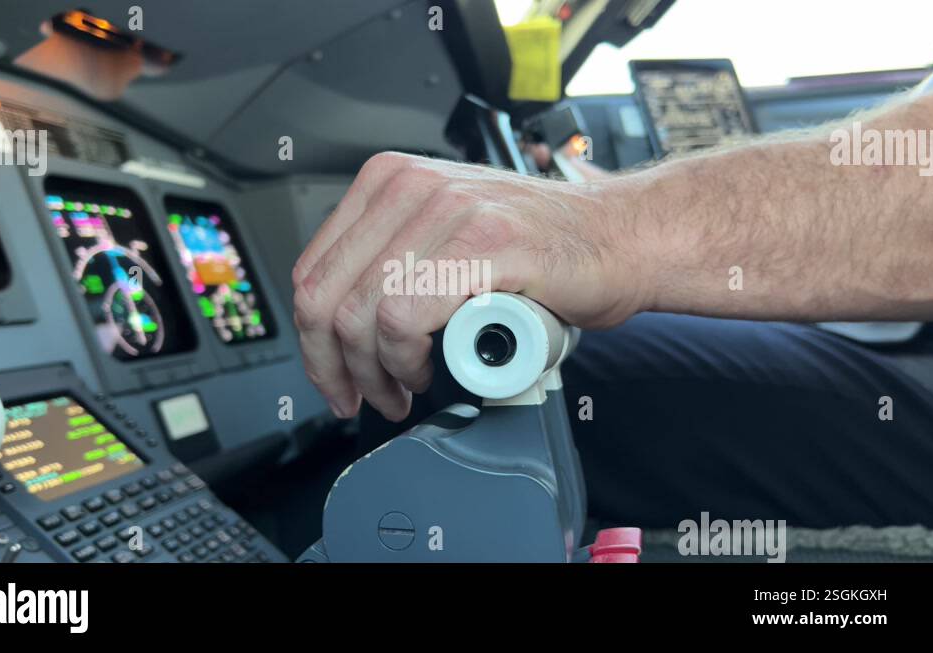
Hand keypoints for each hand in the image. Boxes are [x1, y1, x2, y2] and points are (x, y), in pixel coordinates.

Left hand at [292, 152, 651, 420]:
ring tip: (400, 391)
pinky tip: (427, 370)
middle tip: (362, 397)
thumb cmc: (542, 247)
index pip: (311, 270)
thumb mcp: (446, 237)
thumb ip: (395, 260)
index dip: (314, 341)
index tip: (334, 375)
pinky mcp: (481, 244)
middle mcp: (410, 186)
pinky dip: (405, 360)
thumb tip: (344, 322)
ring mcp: (446, 211)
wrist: (620, 237)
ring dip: (373, 372)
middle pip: (325, 297)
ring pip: (360, 312)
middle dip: (334, 367)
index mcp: (390, 181)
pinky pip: (403, 317)